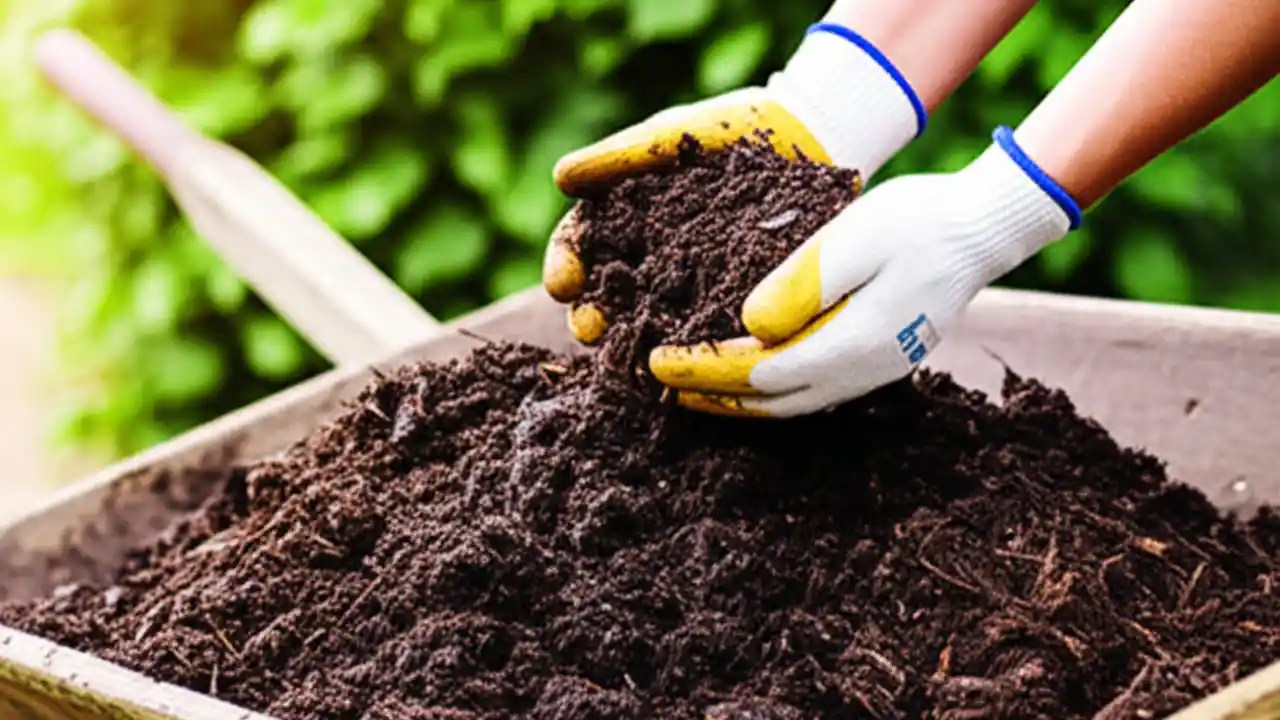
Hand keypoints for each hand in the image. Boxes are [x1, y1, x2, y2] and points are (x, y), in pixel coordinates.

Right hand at [544, 24, 924, 343]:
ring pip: (652, 322)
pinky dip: (691, 347)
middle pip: (608, 296)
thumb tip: (561, 177)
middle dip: (591, 316)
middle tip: (589, 329)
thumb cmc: (731, 131)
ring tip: (622, 351)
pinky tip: (681, 360)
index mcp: (626, 221)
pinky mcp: (736, 303)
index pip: (581, 248)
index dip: (566, 266)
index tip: (563, 281)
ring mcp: (693, 286)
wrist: (808, 136)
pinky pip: (709, 330)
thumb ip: (618, 156)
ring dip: (630, 342)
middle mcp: (653, 260)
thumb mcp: (670, 136)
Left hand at [649, 128, 1080, 417]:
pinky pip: (811, 393)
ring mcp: (873, 373)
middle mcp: (861, 372)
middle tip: (659, 382)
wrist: (980, 231)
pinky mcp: (878, 361)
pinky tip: (749, 382)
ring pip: (790, 405)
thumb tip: (750, 324)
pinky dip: (770, 394)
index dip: (702, 370)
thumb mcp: (854, 237)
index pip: (757, 373)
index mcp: (849, 343)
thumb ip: (803, 282)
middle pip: (769, 401)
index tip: (656, 360)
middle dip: (709, 395)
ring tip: (692, 391)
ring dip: (737, 402)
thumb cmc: (917, 222)